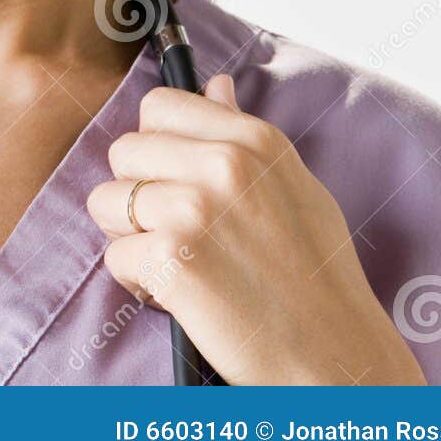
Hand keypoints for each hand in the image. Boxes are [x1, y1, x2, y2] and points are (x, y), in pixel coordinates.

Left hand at [86, 74, 424, 384]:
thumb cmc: (314, 275)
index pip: (157, 106)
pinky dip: (137, 281)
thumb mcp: (294, 187)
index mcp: (254, 139)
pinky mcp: (169, 257)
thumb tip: (215, 84)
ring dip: (130, 237)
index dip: (156, 144)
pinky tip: (177, 293)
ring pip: (107, 202)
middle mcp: (223, 164)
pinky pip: (114, 256)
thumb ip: (243, 133)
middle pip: (123, 152)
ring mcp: (193, 208)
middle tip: (177, 231)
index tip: (175, 178)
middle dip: (137, 193)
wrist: (333, 357)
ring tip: (177, 262)